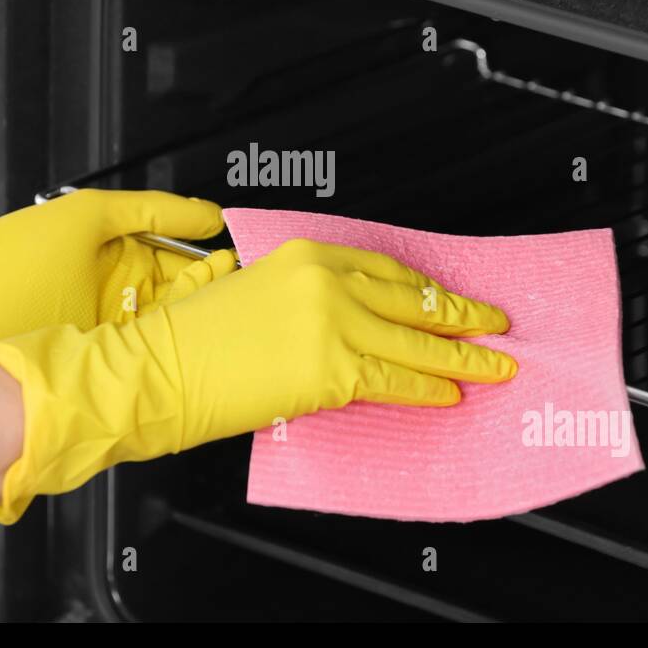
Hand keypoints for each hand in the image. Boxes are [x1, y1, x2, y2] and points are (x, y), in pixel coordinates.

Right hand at [0, 238, 515, 522]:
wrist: (152, 371)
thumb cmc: (186, 340)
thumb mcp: (245, 295)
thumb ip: (296, 300)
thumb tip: (336, 322)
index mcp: (303, 254)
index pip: (385, 267)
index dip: (425, 289)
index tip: (448, 298)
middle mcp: (325, 280)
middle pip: (413, 299)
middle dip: (462, 316)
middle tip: (494, 324)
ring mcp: (332, 323)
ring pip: (416, 341)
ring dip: (464, 356)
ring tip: (495, 365)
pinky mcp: (331, 368)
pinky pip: (396, 379)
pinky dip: (429, 387)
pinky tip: (452, 393)